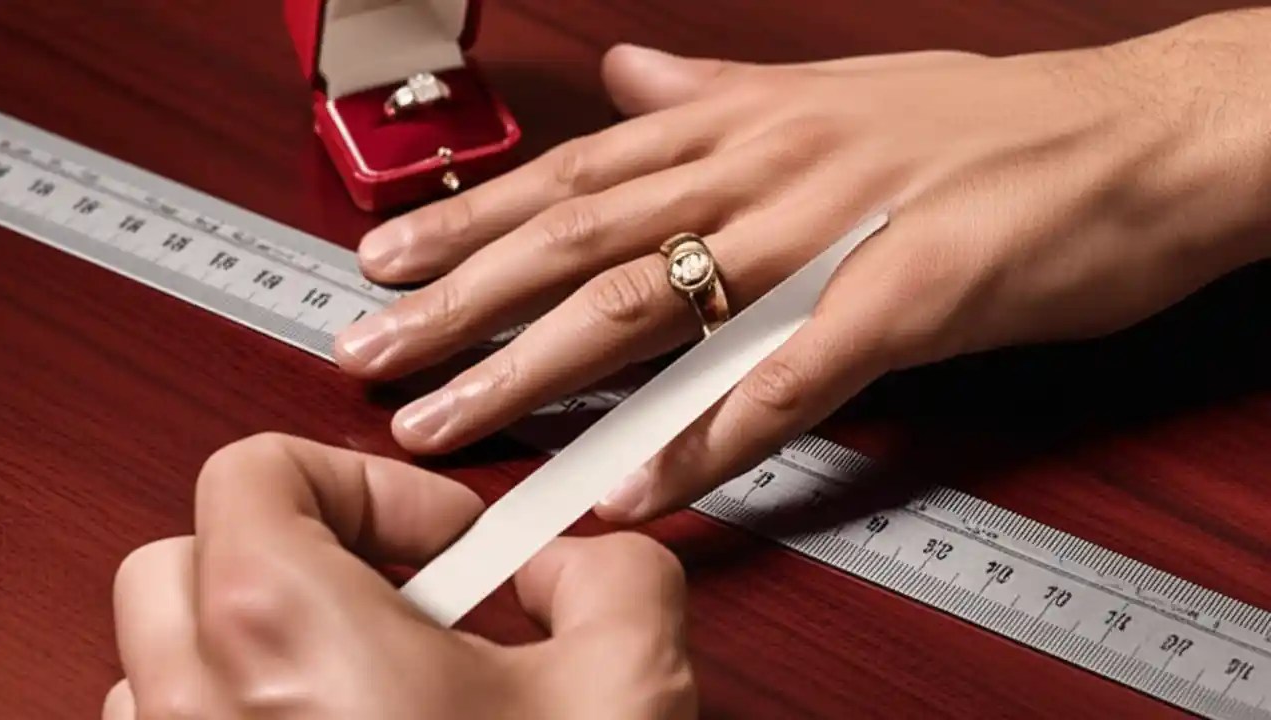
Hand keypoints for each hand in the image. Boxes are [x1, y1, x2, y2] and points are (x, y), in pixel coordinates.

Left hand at [104, 433, 694, 719]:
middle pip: (191, 555)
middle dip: (303, 551)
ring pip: (163, 659)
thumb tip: (575, 565)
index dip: (364, 482)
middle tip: (404, 596)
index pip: (255, 470)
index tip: (441, 542)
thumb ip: (613, 575)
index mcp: (285, 637)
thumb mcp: (628, 688)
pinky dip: (241, 718)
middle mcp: (202, 713)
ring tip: (374, 678)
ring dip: (259, 640)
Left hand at [334, 11, 1270, 522]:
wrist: (1139, 136)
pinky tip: (641, 485)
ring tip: (460, 421)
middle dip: (467, 302)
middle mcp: (769, 173)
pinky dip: (709, 436)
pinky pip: (789, 381)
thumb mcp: (836, 91)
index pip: (578, 178)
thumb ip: (718, 94)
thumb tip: (633, 81)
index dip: (474, 220)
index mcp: (749, 127)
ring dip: (545, 371)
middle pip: (584, 243)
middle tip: (378, 352)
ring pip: (656, 304)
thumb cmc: (991, 123)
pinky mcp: (908, 300)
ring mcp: (833, 236)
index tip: (390, 260)